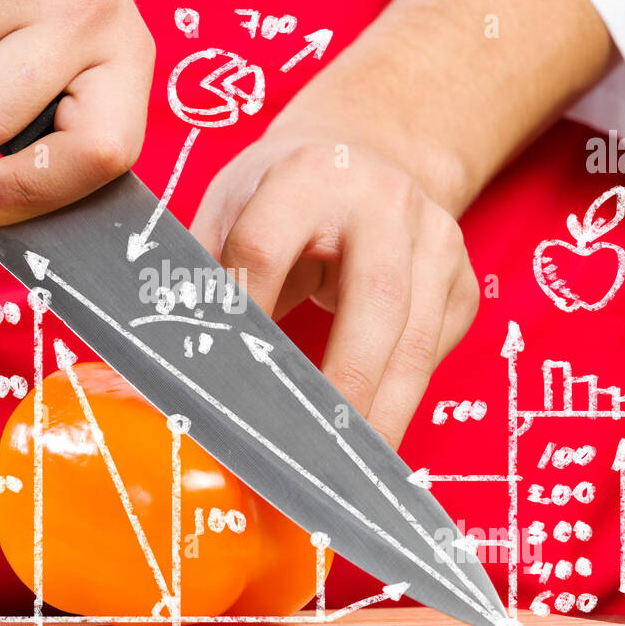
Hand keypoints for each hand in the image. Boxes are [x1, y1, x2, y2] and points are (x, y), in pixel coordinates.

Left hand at [190, 135, 479, 445]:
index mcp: (306, 174)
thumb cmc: (284, 195)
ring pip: (417, 336)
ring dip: (385, 408)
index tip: (220, 376)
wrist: (370, 157)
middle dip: (345, 380)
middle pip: (374, 297)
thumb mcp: (232, 207)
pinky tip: (374, 440)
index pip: (266, 246)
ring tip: (349, 468)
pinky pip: (437, 352)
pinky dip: (404, 400)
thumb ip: (203, 276)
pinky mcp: (462, 281)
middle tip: (314, 449)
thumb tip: (162, 370)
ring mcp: (435, 240)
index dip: (243, 312)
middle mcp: (383, 200)